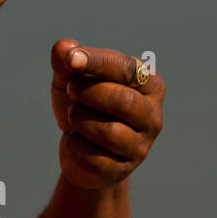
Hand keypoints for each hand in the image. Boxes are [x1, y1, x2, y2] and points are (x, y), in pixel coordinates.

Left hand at [49, 38, 164, 189]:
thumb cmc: (82, 104)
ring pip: (108, 131)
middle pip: (123, 101)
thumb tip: (64, 47)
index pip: (126, 68)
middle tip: (72, 89)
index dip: (96, 61)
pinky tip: (77, 141)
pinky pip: (93, 157)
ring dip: (79, 119)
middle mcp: (152, 115)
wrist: (79, 150)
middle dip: (88, 93)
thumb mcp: (71, 78)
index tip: (71, 59)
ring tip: (74, 115)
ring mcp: (141, 146)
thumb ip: (66, 61)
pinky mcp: (122, 170)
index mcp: (149, 83)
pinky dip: (74, 145)